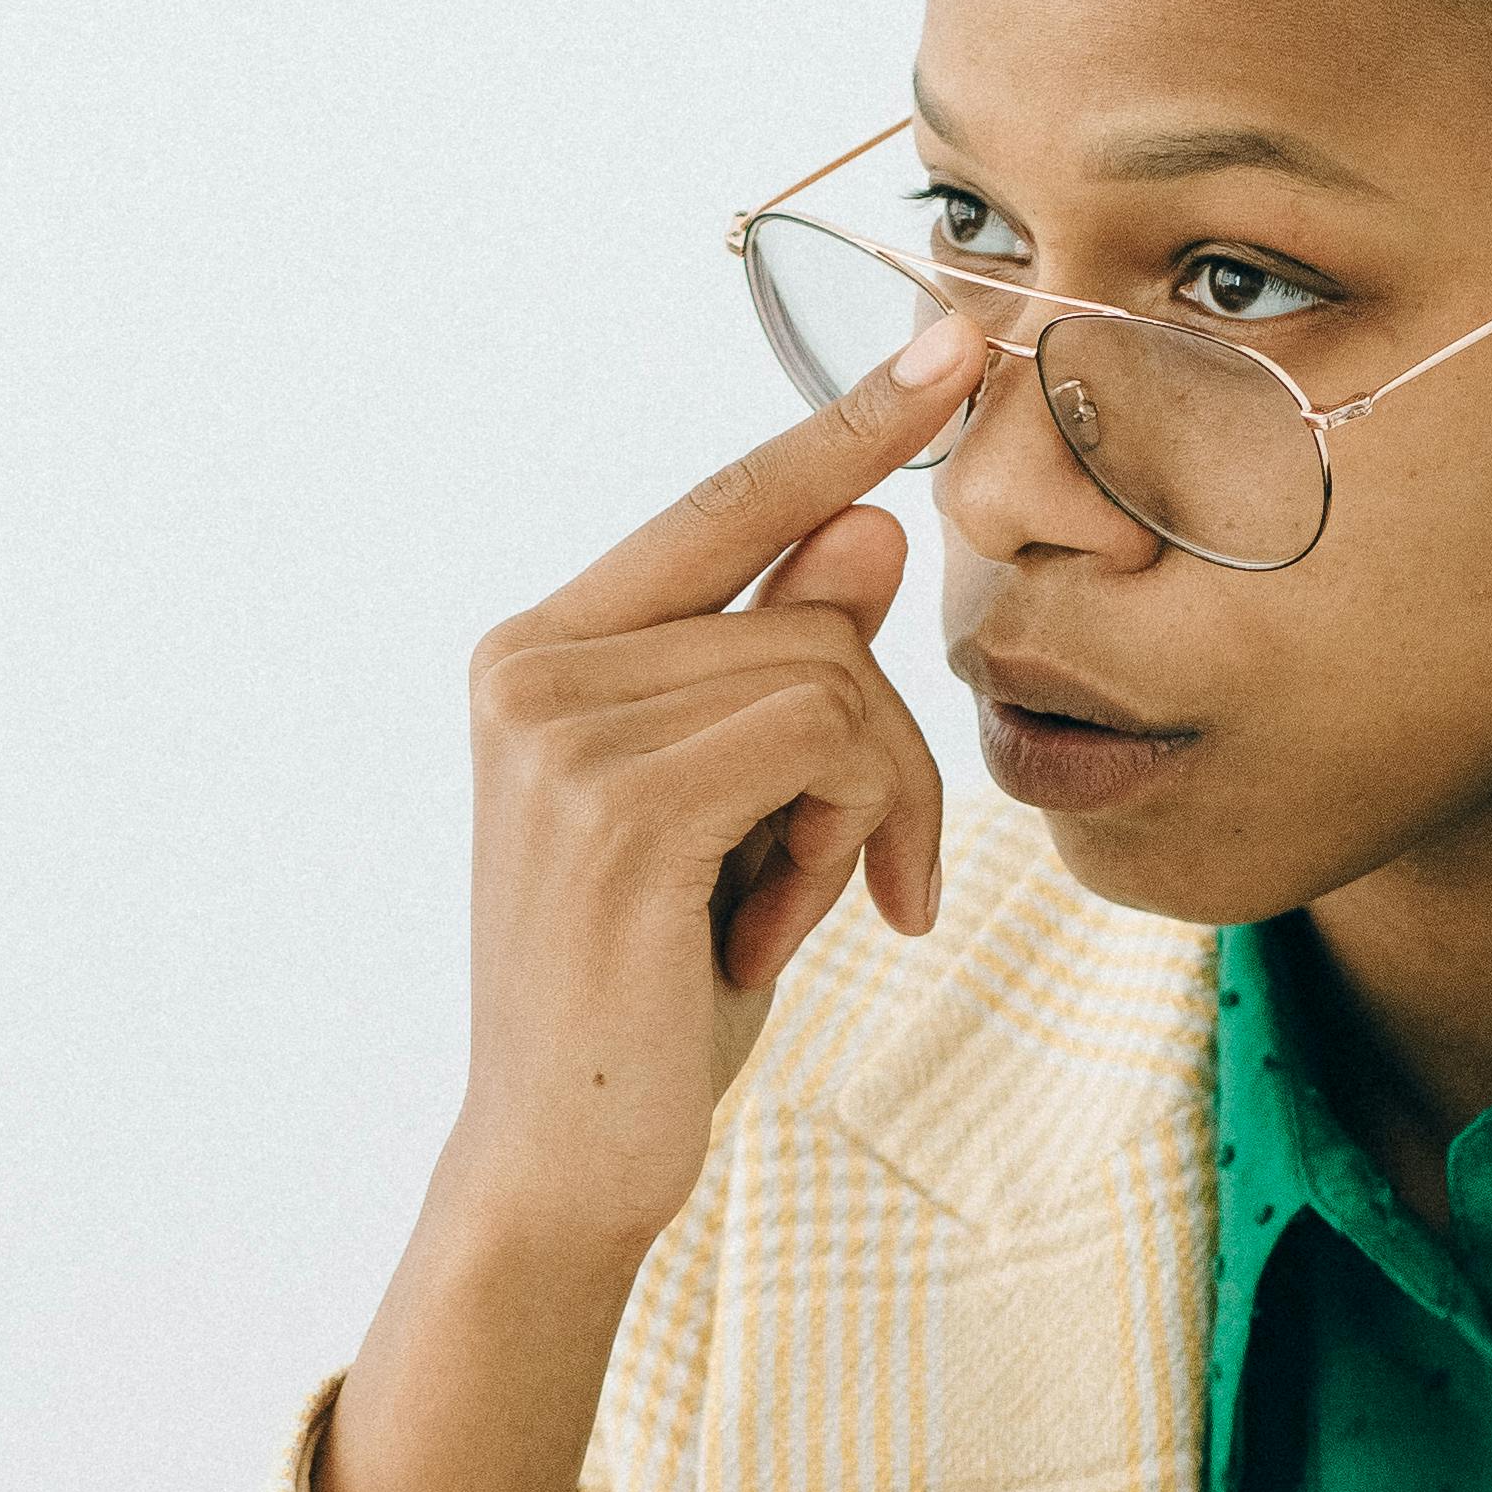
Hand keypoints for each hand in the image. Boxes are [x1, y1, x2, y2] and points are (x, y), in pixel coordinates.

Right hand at [447, 304, 985, 1294]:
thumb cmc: (655, 987)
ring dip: (867, 808)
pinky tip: (788, 928)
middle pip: (813, 610)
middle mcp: (534, 668)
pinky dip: (853, 838)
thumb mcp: (739, 809)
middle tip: (859, 875)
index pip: (728, 503)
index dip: (848, 422)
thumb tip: (868, 526)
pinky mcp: (620, 807)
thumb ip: (783, 665)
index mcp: (544, 651)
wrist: (566, 1157)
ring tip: (794, 909)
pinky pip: (827, 745)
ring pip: (832, 678)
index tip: (957, 333)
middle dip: (882, 745)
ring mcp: (563, 732)